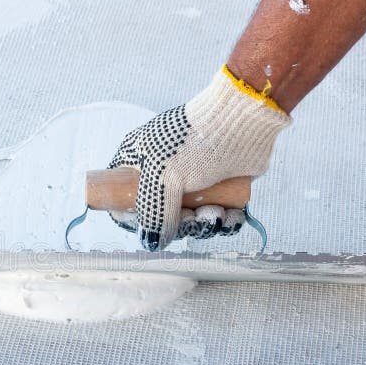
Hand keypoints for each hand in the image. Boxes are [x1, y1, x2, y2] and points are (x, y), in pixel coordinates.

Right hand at [107, 65, 291, 249]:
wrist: (242, 122)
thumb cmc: (193, 143)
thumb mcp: (162, 179)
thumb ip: (153, 214)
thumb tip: (152, 243)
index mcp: (139, 161)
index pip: (123, 198)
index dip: (136, 221)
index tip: (153, 231)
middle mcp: (163, 170)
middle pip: (163, 216)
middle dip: (183, 226)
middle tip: (197, 220)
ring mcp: (192, 177)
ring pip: (192, 218)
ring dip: (206, 225)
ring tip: (218, 215)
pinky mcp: (219, 183)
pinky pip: (217, 213)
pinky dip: (225, 221)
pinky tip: (232, 217)